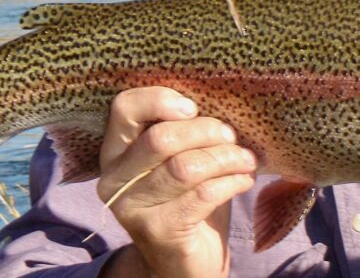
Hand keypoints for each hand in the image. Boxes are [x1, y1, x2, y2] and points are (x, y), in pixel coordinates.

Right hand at [96, 87, 256, 277]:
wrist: (183, 260)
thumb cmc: (185, 196)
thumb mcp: (178, 156)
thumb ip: (183, 128)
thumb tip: (220, 98)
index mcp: (115, 149)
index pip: (124, 107)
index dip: (161, 99)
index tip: (193, 108)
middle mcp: (113, 178)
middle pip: (161, 138)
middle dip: (205, 131)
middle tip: (231, 135)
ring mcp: (132, 207)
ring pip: (185, 167)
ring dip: (226, 158)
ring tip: (246, 160)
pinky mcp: (158, 231)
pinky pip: (203, 195)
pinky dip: (232, 182)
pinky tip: (244, 180)